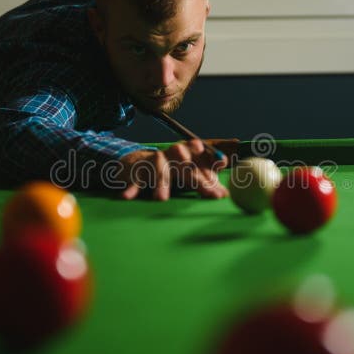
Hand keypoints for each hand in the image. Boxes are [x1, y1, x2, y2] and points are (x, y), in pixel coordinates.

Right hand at [119, 139, 236, 200]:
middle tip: (202, 188)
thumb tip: (226, 194)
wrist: (139, 163)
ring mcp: (154, 161)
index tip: (223, 162)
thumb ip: (208, 182)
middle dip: (193, 175)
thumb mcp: (191, 173)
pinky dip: (131, 187)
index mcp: (188, 154)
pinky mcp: (137, 171)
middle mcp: (172, 155)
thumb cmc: (172, 170)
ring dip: (161, 182)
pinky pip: (135, 179)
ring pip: (159, 167)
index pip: (203, 157)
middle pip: (184, 162)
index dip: (213, 160)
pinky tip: (127, 197)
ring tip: (162, 199)